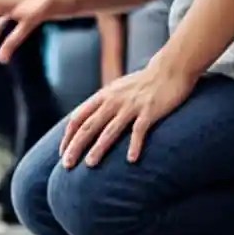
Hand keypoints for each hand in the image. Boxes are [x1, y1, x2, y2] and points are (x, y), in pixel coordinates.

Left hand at [60, 58, 195, 168]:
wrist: (170, 69)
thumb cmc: (141, 84)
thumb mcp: (116, 90)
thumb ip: (101, 104)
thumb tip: (86, 121)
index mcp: (102, 97)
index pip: (77, 119)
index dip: (68, 137)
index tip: (63, 154)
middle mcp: (112, 101)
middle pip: (89, 127)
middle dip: (76, 146)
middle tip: (67, 165)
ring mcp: (131, 106)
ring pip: (110, 130)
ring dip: (99, 148)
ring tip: (90, 165)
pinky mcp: (150, 111)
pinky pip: (139, 130)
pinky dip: (135, 145)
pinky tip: (131, 160)